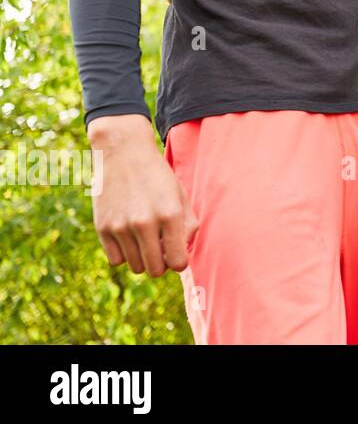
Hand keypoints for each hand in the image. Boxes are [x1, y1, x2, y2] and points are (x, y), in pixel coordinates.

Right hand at [88, 114, 199, 276]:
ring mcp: (121, 227)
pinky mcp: (102, 228)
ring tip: (145, 238)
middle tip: (161, 248)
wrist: (123, 152)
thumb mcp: (180, 195)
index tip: (177, 253)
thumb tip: (184, 254)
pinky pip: (116, 260)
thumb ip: (188, 226)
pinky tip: (128, 236)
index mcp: (170, 214)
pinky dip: (124, 253)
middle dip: (161, 264)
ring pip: (136, 267)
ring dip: (142, 258)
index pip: (178, 263)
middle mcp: (145, 223)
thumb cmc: (157, 176)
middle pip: (155, 270)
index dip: (179, 262)